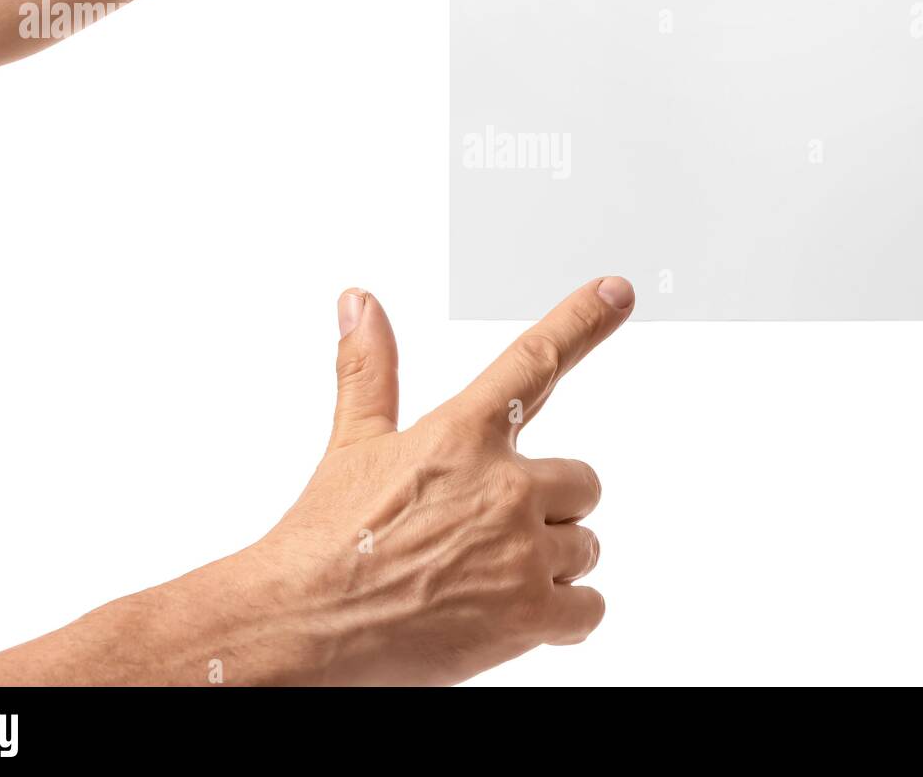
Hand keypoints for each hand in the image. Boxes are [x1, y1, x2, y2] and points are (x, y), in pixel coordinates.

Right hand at [215, 275, 633, 684]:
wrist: (304, 629)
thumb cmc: (323, 538)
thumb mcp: (353, 444)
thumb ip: (369, 369)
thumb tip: (359, 302)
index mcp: (461, 434)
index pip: (535, 361)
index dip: (583, 320)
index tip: (618, 291)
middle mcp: (503, 485)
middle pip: (582, 481)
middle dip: (548, 506)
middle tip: (491, 531)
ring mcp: (521, 552)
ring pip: (585, 547)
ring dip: (549, 562)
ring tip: (484, 577)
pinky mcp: (528, 617)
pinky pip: (590, 608)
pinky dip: (564, 615)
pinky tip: (513, 615)